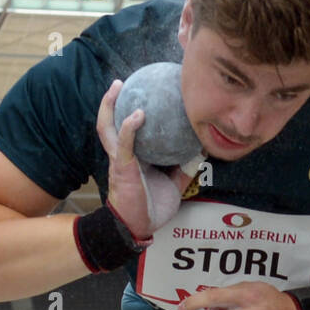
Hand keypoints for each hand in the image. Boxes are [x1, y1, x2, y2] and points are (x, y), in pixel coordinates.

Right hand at [96, 81, 199, 240]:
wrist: (136, 227)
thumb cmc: (151, 208)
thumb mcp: (173, 185)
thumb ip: (185, 168)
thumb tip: (202, 150)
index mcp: (132, 159)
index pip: (128, 131)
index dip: (129, 113)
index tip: (140, 94)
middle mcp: (122, 155)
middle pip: (110, 124)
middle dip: (111, 102)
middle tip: (120, 82)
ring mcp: (120, 160)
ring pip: (107, 128)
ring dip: (109, 106)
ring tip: (117, 86)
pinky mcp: (122, 167)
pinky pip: (124, 143)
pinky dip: (129, 127)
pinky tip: (138, 114)